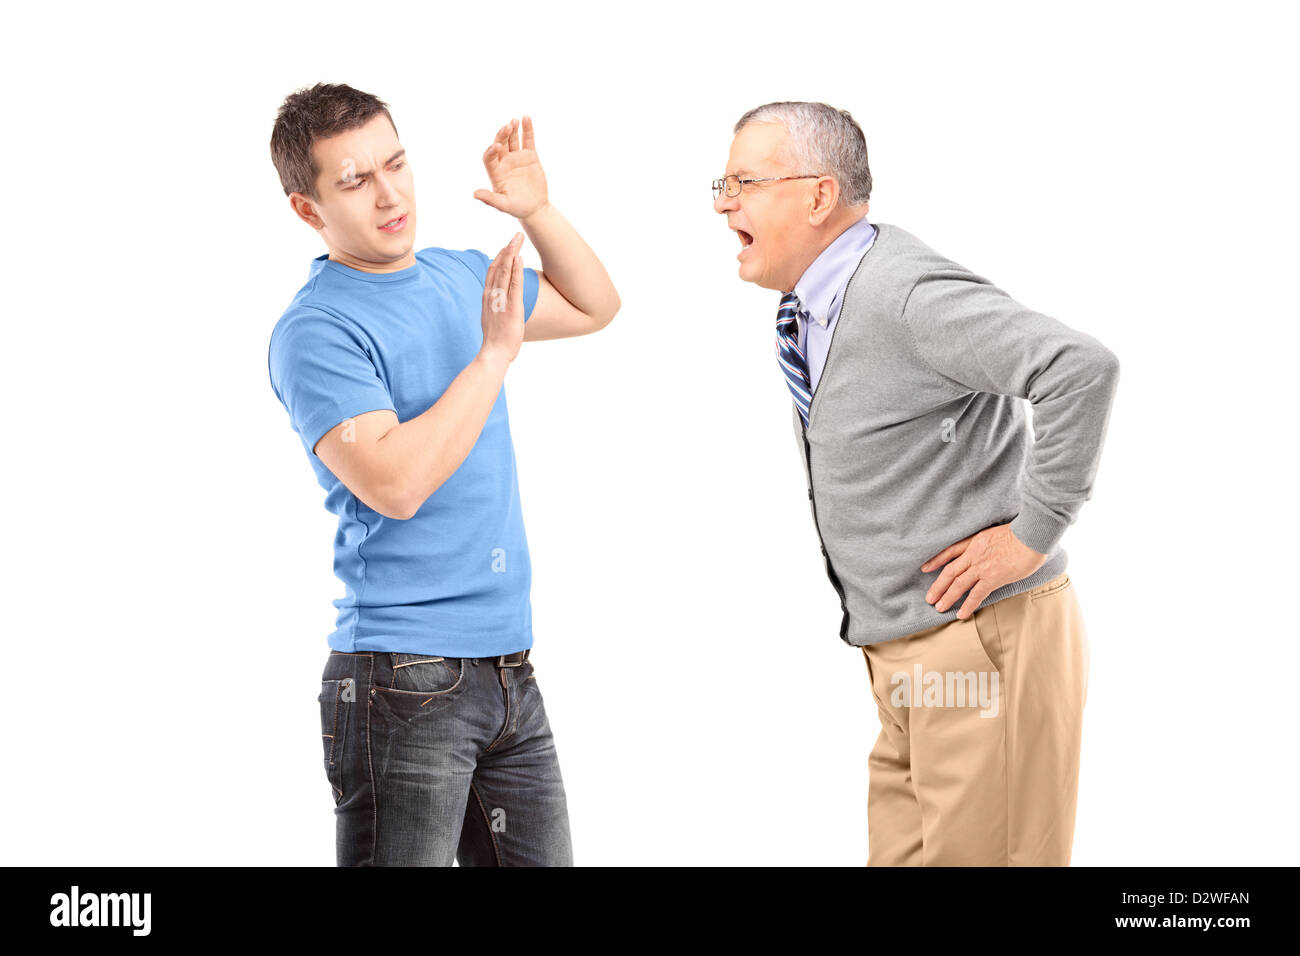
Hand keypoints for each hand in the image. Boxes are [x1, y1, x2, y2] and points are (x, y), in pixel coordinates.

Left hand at [472, 116, 548, 219]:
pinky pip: (528, 140)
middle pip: (500, 143)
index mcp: (495, 171)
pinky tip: (526, 118)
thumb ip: (490, 199)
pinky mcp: (530, 156)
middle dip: (502, 135)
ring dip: (513, 129)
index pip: (489, 157)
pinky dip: (527, 129)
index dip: (491, 151)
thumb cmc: (517, 208)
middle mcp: (504, 162)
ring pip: (513, 139)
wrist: (535, 208)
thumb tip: (474, 194)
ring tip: (515, 121)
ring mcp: (517, 157)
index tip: (496, 146)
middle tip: (507, 126)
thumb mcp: (504, 205)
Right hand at [479, 233, 525, 364]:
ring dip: (512, 253)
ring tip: (518, 238)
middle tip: (516, 235)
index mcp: (487, 298)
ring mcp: (500, 301)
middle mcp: (492, 296)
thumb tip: (501, 303)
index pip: (492, 272)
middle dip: (507, 249)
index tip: (507, 246)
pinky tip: (519, 258)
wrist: (493, 354)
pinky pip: (513, 285)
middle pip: (498, 267)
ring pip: (505, 272)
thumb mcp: (493, 319)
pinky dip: (516, 270)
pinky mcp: (511, 308)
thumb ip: (495, 307)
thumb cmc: (496, 341)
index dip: (499, 257)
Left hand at [920, 523, 1046, 619]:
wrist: (1033, 534)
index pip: (950, 550)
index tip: (925, 568)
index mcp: (975, 541)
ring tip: (939, 608)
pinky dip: (967, 605)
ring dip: (947, 597)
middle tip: (929, 598)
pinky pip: (976, 594)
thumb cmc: (1022, 533)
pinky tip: (960, 614)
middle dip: (938, 586)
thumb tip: (986, 552)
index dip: (936, 560)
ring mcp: (982, 567)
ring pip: (958, 584)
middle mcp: (974, 554)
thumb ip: (986, 543)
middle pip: (950, 571)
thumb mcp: (996, 532)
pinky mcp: (993, 577)